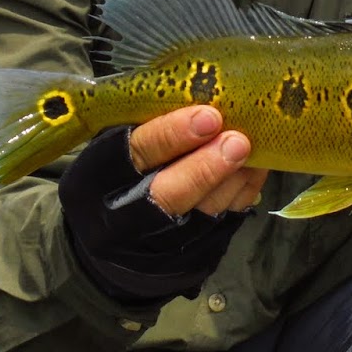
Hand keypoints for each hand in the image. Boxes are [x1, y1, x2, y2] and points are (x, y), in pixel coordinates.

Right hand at [57, 106, 268, 304]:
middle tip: (238, 142)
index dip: (171, 135)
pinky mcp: (186, 258)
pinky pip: (220, 227)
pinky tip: (254, 170)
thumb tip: (201, 93)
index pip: (135, 153)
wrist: (111, 245)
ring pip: (201, 213)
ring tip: (253, 151)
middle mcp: (121, 216)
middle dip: (207, 167)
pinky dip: (242, 195)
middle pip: (168, 194)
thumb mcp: (115, 148)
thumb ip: (147, 126)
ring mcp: (154, 244)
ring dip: (233, 180)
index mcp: (96, 177)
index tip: (208, 116)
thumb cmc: (118, 175)